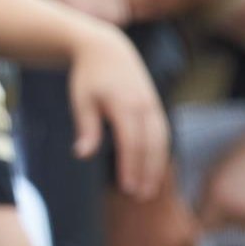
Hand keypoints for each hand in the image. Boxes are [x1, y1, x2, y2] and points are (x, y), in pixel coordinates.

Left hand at [68, 23, 168, 198]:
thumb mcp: (81, 100)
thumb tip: (83, 155)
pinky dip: (161, 152)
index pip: (131, 143)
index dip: (131, 167)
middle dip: (148, 172)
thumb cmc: (88, 77)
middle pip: (151, 145)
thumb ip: (87, 127)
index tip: (127, 188)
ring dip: (158, 166)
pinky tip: (155, 169)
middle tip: (141, 196)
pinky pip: (163, 132)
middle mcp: (144, 105)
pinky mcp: (155, 105)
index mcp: (125, 105)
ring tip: (150, 189)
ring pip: (162, 140)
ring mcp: (153, 105)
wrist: (107, 49)